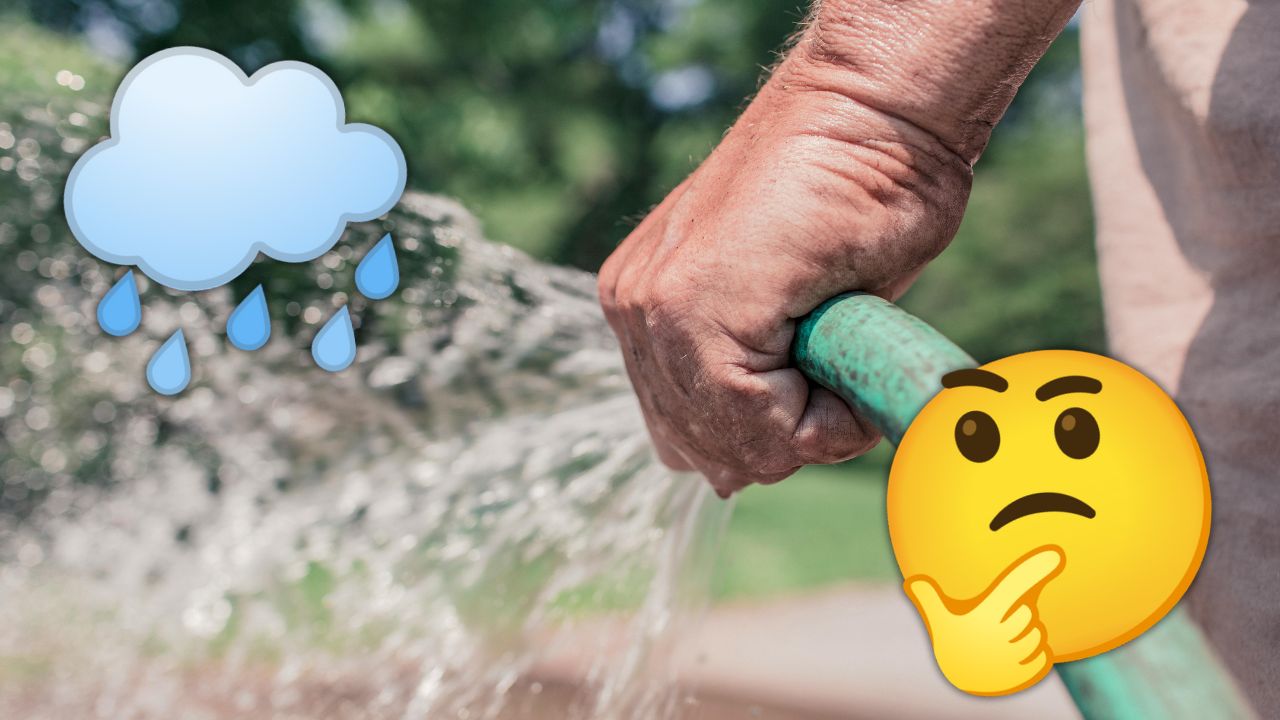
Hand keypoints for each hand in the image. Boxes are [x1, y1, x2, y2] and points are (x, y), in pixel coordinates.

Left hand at [597, 48, 973, 494]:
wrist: (874, 116)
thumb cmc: (856, 200)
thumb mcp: (792, 312)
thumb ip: (752, 379)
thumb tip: (732, 471)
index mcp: (647, 310)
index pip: (688, 435)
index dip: (769, 435)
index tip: (823, 382)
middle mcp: (635, 311)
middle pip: (703, 452)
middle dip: (782, 438)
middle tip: (836, 370)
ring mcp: (652, 307)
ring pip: (732, 446)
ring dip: (807, 426)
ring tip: (842, 352)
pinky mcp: (688, 306)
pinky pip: (757, 422)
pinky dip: (824, 418)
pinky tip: (845, 351)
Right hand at [904, 546, 1065, 695]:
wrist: (962, 682)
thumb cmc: (952, 644)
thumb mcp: (939, 619)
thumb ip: (929, 597)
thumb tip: (912, 581)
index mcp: (984, 616)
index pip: (1013, 586)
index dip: (1033, 568)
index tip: (1056, 555)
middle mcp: (1001, 635)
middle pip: (1026, 613)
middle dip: (1016, 615)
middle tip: (996, 623)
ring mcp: (1014, 656)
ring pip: (1037, 636)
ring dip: (1027, 636)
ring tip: (1005, 640)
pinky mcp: (1026, 674)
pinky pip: (1043, 658)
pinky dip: (1035, 655)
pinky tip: (1017, 655)